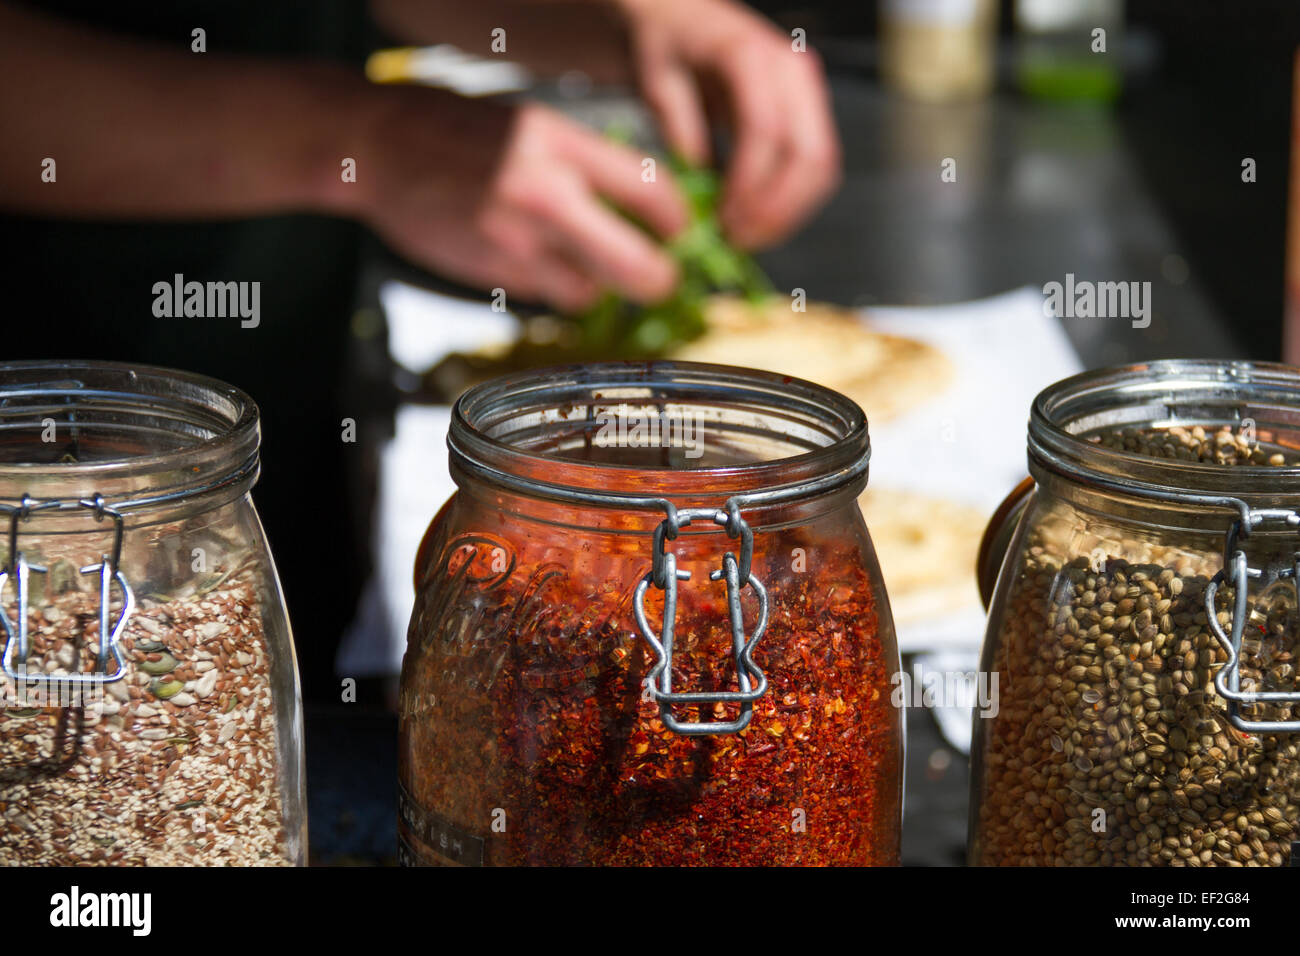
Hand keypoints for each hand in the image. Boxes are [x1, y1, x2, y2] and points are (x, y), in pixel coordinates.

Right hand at [340, 87, 687, 311]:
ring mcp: (518, 242)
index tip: (678, 230)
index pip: (652, 194)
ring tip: (583, 265)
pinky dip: (551, 288)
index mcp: (564, 147)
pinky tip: (535, 261)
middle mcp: (547, 196)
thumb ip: (585, 163)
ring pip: (590, 293)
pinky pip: (544, 297)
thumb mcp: (533, 124)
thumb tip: (639, 203)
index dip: (677, 221)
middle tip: (660, 279)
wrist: (378, 146)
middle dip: (658, 281)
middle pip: (636, 266)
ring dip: (595, 286)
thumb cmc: (457, 130)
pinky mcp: (492, 272)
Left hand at [620, 0, 840, 248]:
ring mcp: (807, 90)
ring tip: (748, 235)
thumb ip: (679, 126)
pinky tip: (759, 219)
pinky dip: (792, 201)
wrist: (683, 17)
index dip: (749, 185)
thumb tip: (701, 178)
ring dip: (788, 212)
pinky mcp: (809, 113)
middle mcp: (791, 68)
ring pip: (822, 167)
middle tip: (740, 239)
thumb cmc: (669, 43)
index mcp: (750, 54)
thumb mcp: (657, 80)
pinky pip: (816, 167)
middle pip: (810, 155)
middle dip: (777, 209)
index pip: (766, 131)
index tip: (725, 220)